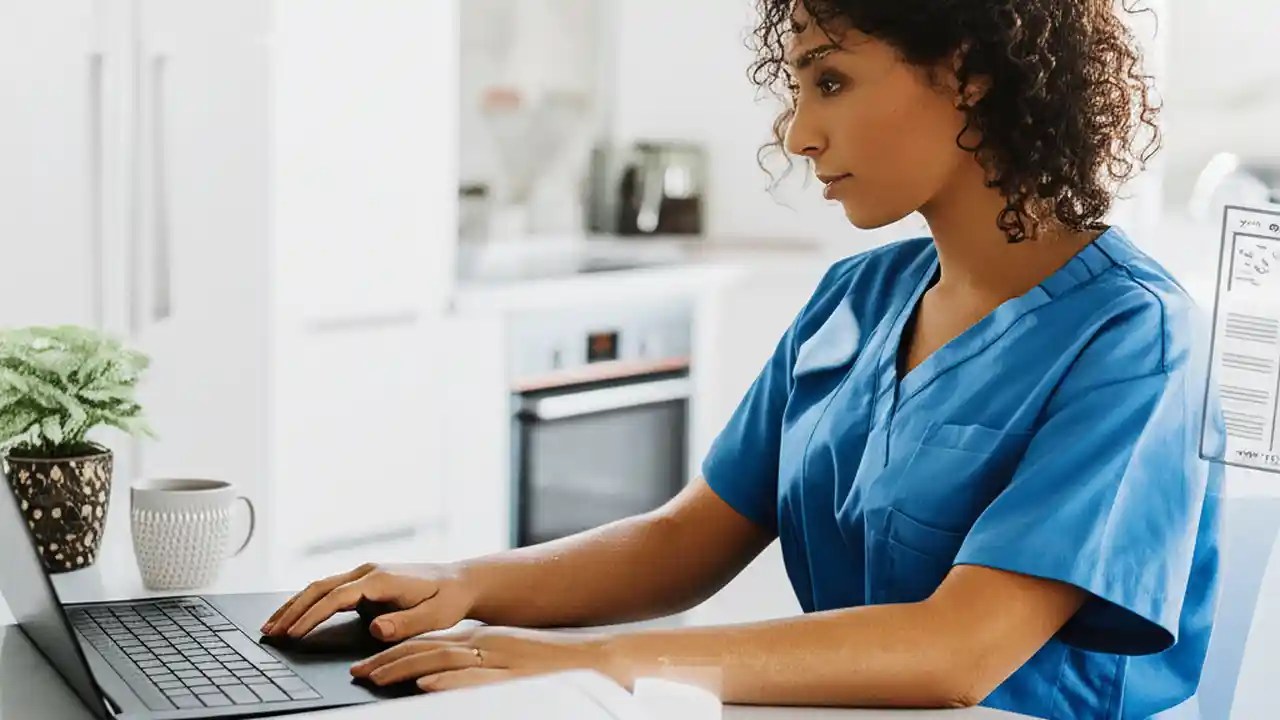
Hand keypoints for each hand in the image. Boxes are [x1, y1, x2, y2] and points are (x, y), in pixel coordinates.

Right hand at [262, 562, 476, 641]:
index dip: (312, 616)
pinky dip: (309, 603)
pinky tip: (296, 616)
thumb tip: (375, 628)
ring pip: (320, 587)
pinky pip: (329, 591)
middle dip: (292, 610)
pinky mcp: (365, 582)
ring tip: (272, 626)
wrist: (460, 582)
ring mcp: (365, 574)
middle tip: (270, 632)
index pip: (336, 597)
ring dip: (295, 605)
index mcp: (381, 578)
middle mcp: (368, 571)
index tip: (293, 633)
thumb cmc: (448, 600)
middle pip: (319, 588)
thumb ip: (405, 624)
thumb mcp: (434, 616)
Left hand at [349, 626, 627, 693]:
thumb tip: (436, 680)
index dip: (393, 656)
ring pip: (441, 661)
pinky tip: (425, 686)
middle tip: (356, 674)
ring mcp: (498, 662)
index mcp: (484, 644)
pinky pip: (475, 680)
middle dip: (386, 663)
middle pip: (427, 651)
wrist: (598, 662)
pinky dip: (448, 681)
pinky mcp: (512, 677)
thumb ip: (477, 669)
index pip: (430, 646)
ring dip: (402, 670)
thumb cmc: (555, 670)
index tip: (365, 668)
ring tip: (373, 679)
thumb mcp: (509, 664)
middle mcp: (486, 648)